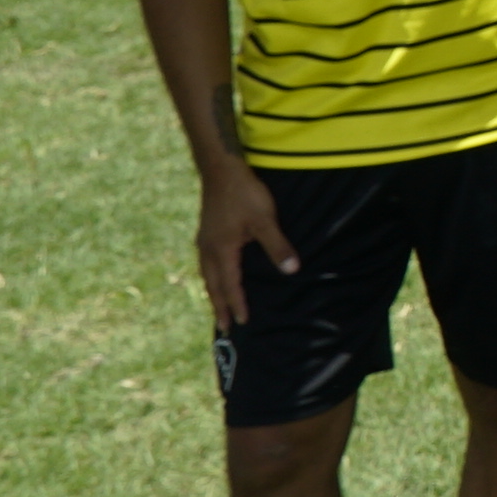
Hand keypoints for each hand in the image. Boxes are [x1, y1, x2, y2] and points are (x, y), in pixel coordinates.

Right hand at [194, 157, 297, 328]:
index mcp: (221, 250)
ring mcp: (204, 240)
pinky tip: (217, 276)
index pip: (230, 284)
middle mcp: (208, 249)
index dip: (236, 303)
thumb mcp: (265, 220)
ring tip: (219, 307)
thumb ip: (278, 246)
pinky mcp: (206, 232)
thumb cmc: (244, 193)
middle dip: (219, 305)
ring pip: (207, 274)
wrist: (221, 169)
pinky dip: (211, 277)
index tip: (241, 322)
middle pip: (213, 284)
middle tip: (224, 326)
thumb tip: (291, 270)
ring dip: (214, 292)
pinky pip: (206, 263)